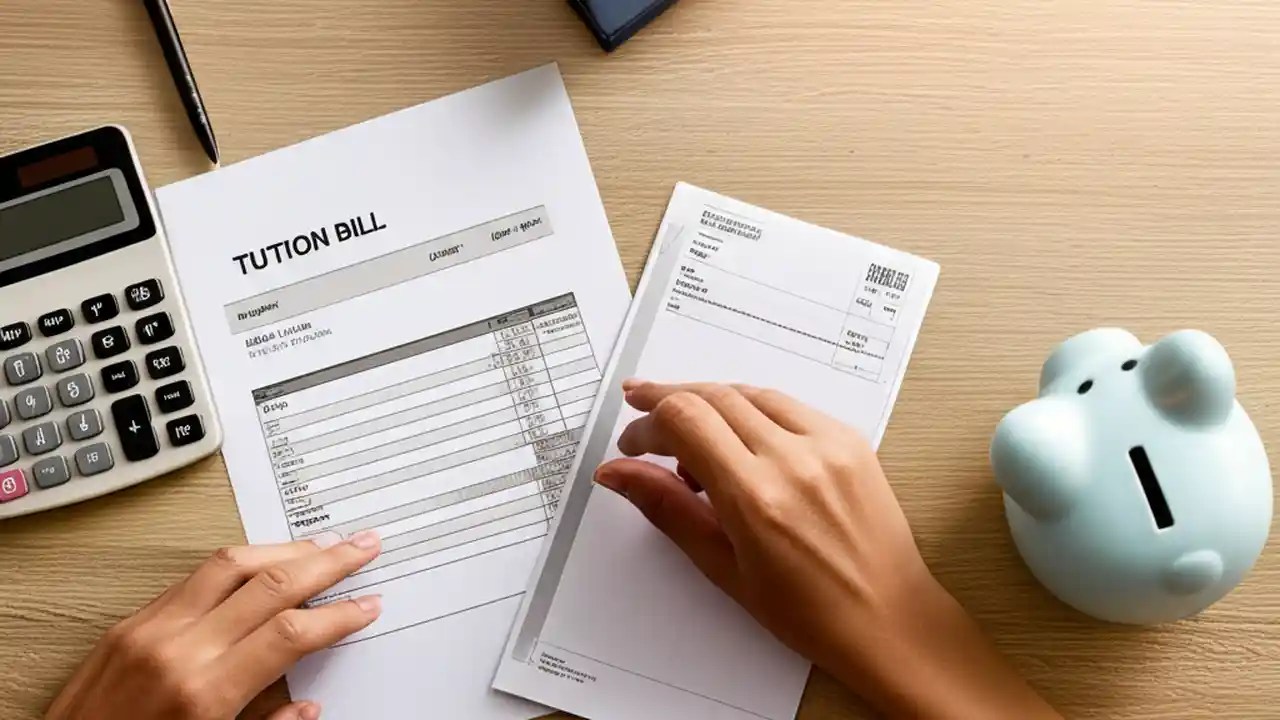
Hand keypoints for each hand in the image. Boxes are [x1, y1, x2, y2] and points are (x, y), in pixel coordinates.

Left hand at [46, 532, 383, 719]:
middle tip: (361, 547)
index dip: (338, 615)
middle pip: (270, 584)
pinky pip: (192, 577)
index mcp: (205, 693)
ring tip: (319, 546)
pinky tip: (260, 562)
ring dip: (283, 550)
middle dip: (326, 562)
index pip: (291, 633)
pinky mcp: (128, 624)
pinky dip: (237, 562)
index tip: (366, 606)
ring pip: (230, 564)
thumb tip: (308, 708)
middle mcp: (178, 650)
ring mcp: (149, 630)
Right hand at [596, 381, 1057, 718]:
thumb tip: (618, 473)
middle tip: (643, 419)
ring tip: (690, 438)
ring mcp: (828, 444)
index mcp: (756, 498)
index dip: (647, 423)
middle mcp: (794, 459)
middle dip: (668, 402)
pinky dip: (753, 411)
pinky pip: (788, 405)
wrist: (888, 618)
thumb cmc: (808, 612)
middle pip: (712, 396)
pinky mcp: (851, 439)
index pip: (685, 420)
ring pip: (749, 393)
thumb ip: (668, 508)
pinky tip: (740, 438)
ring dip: (710, 403)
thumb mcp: (723, 567)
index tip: (632, 445)